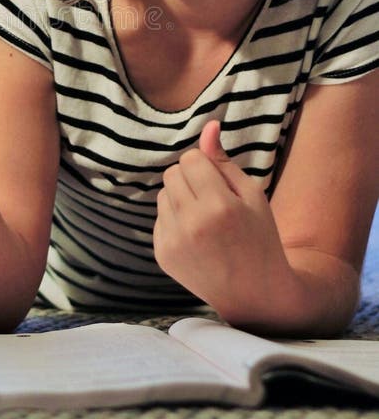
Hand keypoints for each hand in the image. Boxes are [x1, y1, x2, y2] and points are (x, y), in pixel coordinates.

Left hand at [154, 121, 289, 316]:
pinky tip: (196, 237)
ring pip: (163, 193)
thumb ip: (224, 160)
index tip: (219, 181)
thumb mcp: (251, 195)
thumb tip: (208, 125)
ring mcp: (174, 242)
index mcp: (220, 206)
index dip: (204, 165)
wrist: (255, 293)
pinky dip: (174, 220)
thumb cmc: (259, 237)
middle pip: (172, 173)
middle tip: (212, 198)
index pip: (190, 159)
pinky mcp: (163, 255)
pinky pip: (159, 218)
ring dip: (180, 198)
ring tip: (204, 218)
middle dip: (190, 178)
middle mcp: (192, 224)